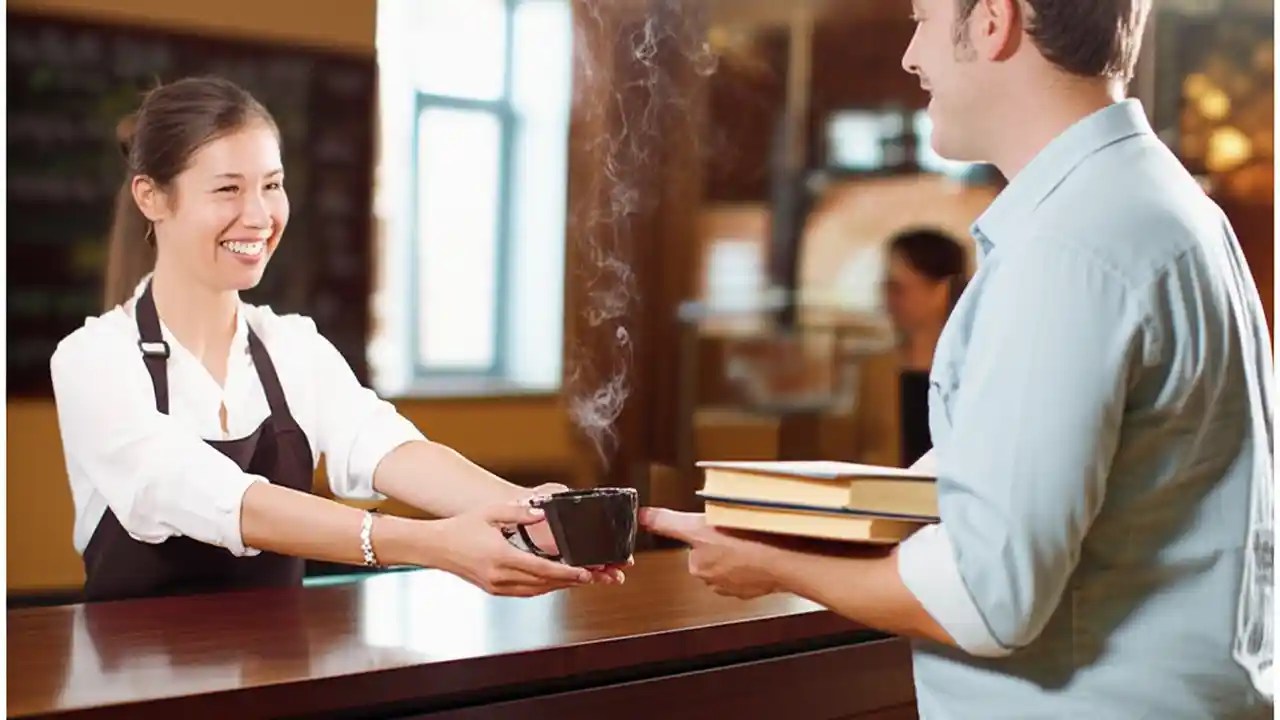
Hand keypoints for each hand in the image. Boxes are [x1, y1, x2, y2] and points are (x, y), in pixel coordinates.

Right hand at [430, 500, 593, 596]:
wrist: (434, 547)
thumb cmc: (460, 527)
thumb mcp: (490, 513)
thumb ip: (518, 512)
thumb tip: (542, 511)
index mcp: (502, 557)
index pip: (543, 569)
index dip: (567, 573)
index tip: (586, 573)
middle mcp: (500, 576)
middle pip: (544, 583)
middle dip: (570, 581)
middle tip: (592, 577)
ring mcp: (496, 586)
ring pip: (535, 591)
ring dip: (557, 586)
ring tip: (577, 580)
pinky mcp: (493, 589)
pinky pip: (524, 592)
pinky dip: (541, 587)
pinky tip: (552, 581)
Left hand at [639, 507, 783, 598]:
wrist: (782, 561)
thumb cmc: (742, 543)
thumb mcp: (698, 525)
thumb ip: (667, 522)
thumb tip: (644, 517)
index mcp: (698, 566)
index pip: (697, 545)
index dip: (708, 532)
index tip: (719, 526)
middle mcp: (714, 581)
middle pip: (715, 553)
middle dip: (724, 542)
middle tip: (736, 529)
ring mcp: (737, 586)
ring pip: (735, 562)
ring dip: (742, 552)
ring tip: (752, 539)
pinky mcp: (757, 588)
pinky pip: (753, 570)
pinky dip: (757, 561)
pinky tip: (763, 551)